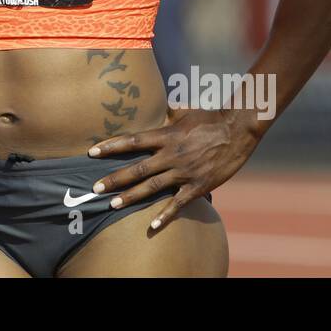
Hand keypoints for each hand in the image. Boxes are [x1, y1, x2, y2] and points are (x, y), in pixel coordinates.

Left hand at [86, 106, 262, 231]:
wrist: (238, 130)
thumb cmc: (211, 118)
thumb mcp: (185, 111)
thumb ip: (169, 112)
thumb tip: (160, 104)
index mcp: (166, 135)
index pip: (132, 141)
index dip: (111, 146)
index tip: (92, 152)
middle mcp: (171, 154)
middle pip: (137, 168)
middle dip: (115, 178)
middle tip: (95, 187)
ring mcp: (184, 171)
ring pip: (152, 187)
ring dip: (131, 196)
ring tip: (112, 204)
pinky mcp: (198, 185)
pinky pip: (178, 203)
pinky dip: (164, 215)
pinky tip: (152, 226)